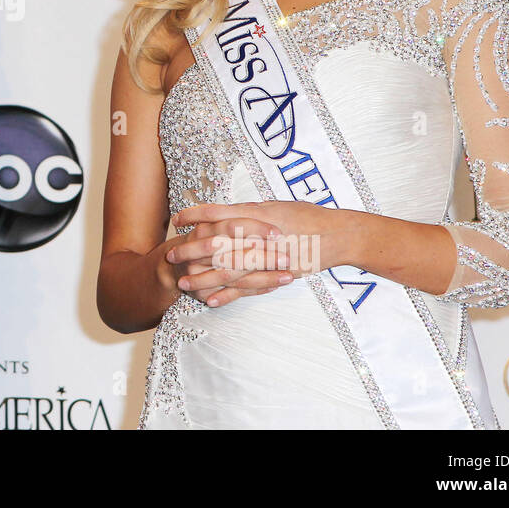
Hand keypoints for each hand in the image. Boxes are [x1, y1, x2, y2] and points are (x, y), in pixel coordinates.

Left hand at [174, 201, 351, 298]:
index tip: (178, 219)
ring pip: (228, 269)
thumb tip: (229, 212)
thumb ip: (252, 212)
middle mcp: (259, 234)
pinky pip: (247, 288)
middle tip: (170, 255)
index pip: (219, 213)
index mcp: (257, 214)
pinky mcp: (276, 275)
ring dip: (203, 278)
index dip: (196, 216)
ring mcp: (267, 256)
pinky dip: (227, 295)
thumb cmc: (309, 217)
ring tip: (183, 284)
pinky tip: (209, 300)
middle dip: (191, 251)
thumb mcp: (277, 207)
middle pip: (217, 244)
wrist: (338, 235)